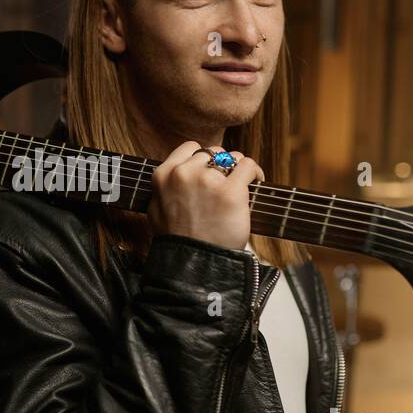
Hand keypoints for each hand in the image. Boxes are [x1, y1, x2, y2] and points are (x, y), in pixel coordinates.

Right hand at [148, 142, 263, 251]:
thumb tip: (176, 177)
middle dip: (221, 166)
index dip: (202, 158)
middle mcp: (184, 173)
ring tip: (242, 183)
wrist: (192, 264)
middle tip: (226, 182)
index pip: (189, 148)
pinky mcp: (230, 191)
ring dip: (237, 169)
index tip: (210, 169)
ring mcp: (208, 180)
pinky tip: (256, 180)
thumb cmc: (177, 241)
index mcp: (164, 175)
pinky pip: (247, 166)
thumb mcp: (156, 209)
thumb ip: (166, 188)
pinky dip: (254, 172)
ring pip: (231, 157)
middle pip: (212, 152)